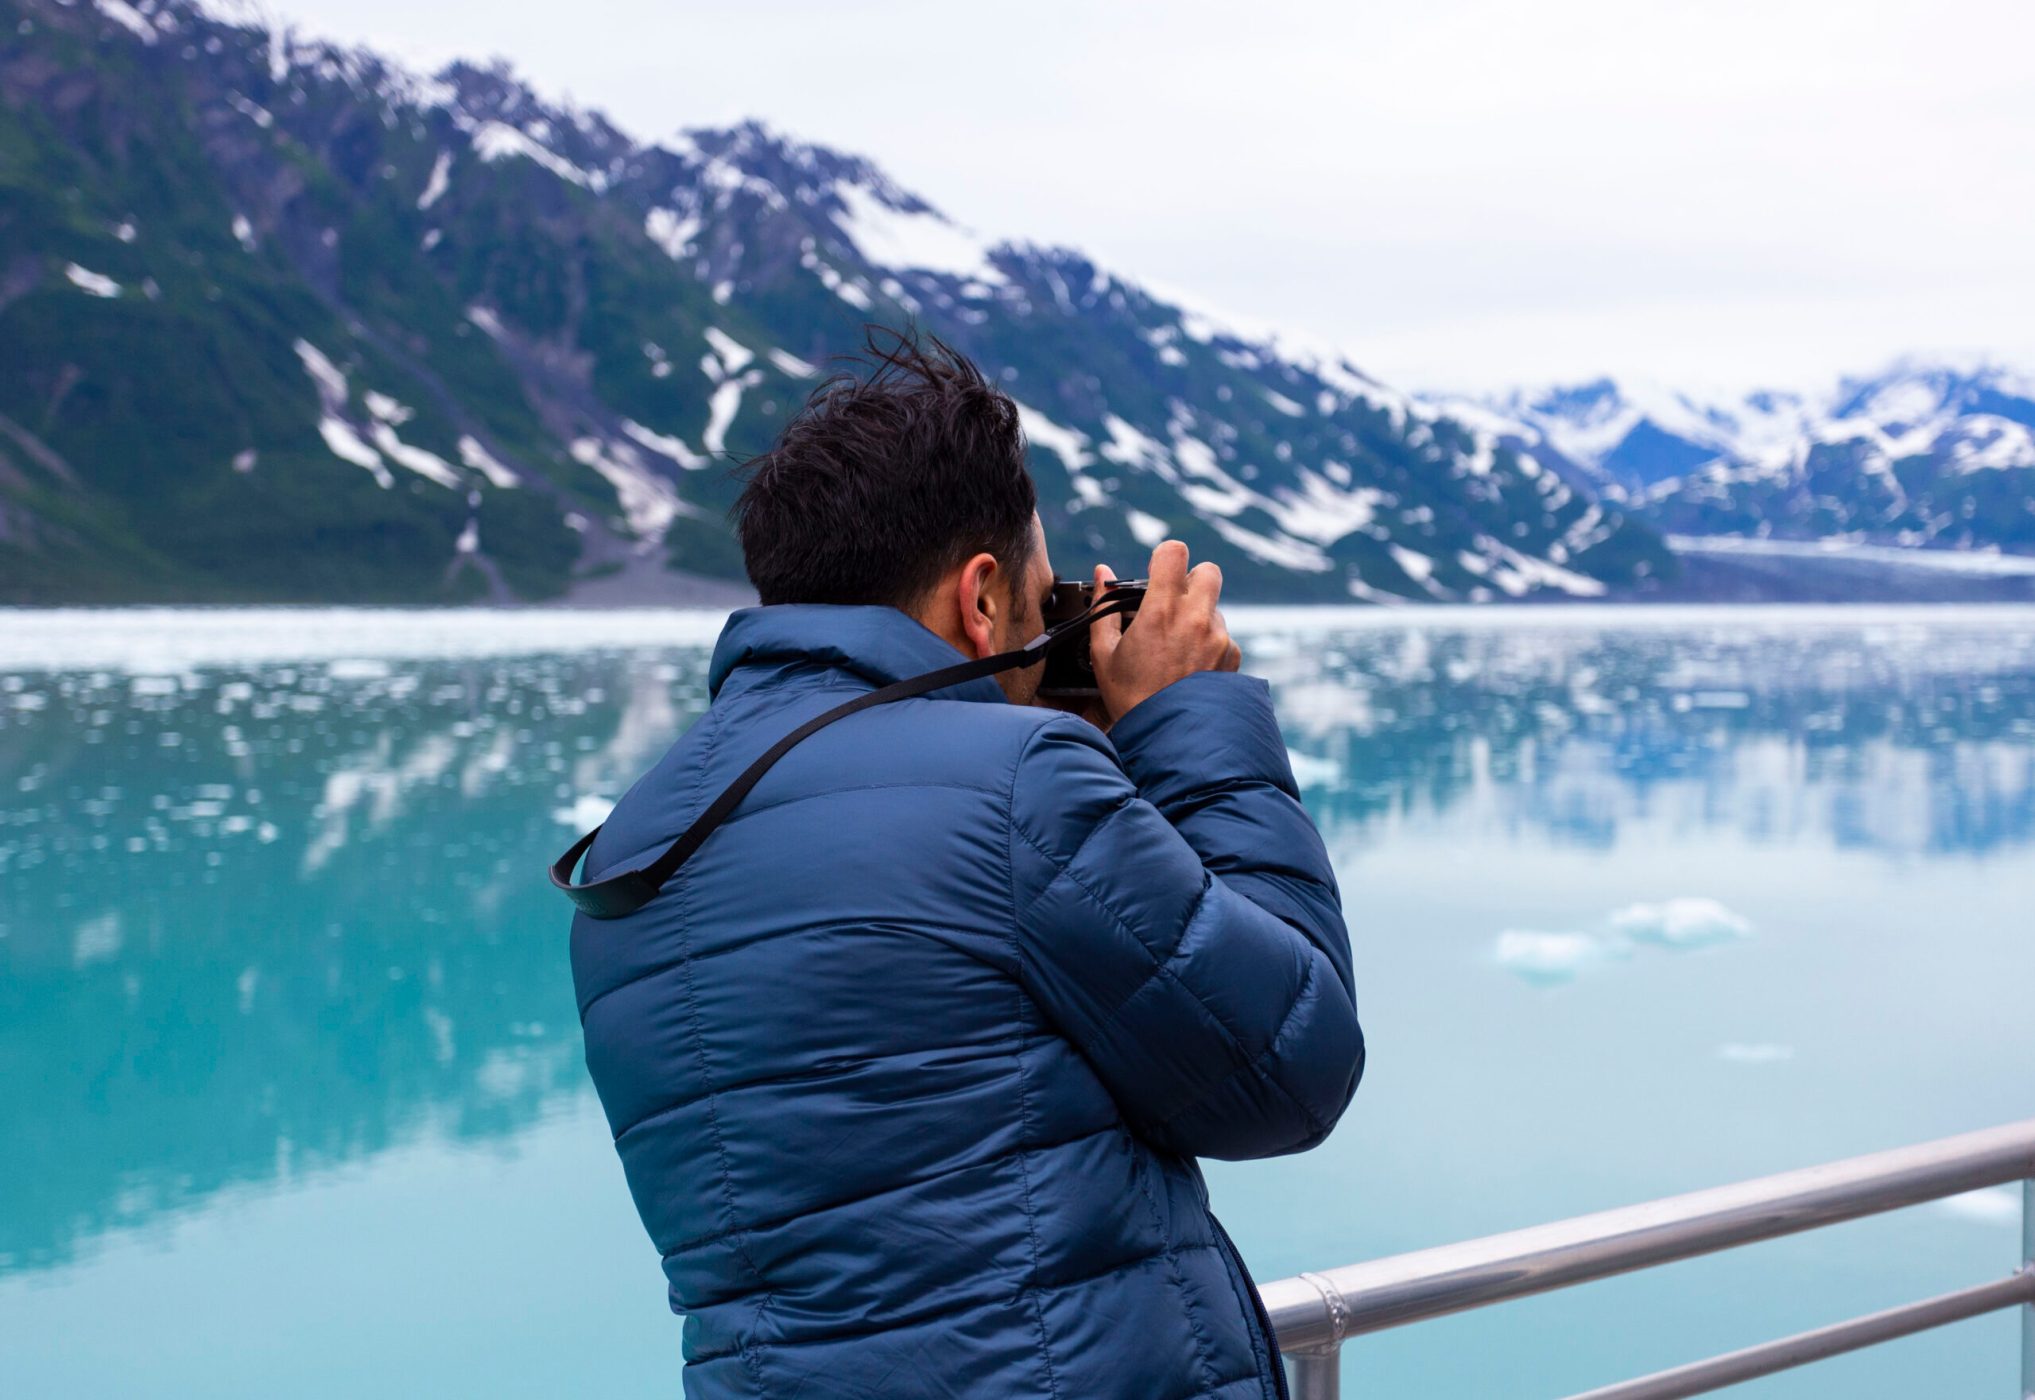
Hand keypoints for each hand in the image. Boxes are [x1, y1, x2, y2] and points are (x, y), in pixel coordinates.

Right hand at [1089, 541, 1240, 721]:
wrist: (1168, 739)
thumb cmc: (1130, 698)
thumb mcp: (1104, 654)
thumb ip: (1103, 608)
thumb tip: (1103, 574)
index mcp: (1161, 610)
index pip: (1174, 552)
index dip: (1164, 558)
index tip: (1157, 574)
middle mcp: (1196, 618)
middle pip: (1208, 571)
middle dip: (1191, 580)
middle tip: (1173, 604)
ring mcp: (1219, 637)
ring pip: (1214, 607)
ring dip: (1200, 616)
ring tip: (1177, 649)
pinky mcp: (1234, 656)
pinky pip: (1224, 636)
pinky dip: (1210, 644)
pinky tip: (1191, 667)